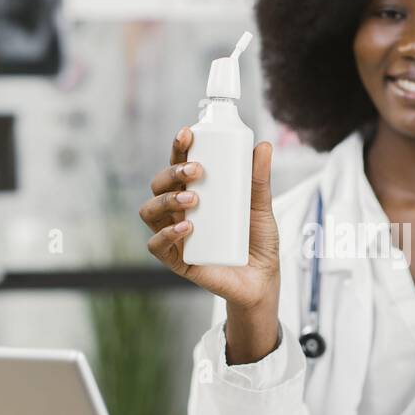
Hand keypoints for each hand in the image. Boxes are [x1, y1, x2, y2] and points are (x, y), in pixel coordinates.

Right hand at [140, 127, 280, 362]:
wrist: (263, 280)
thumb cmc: (258, 240)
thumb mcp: (261, 207)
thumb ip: (259, 179)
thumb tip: (264, 146)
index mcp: (195, 193)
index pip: (178, 165)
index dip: (178, 148)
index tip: (187, 134)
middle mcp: (179, 211)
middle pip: (159, 185)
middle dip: (172, 172)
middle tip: (198, 170)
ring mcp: (175, 235)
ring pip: (150, 211)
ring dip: (167, 200)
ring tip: (193, 200)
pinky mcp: (177, 260)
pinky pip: (156, 245)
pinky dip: (166, 234)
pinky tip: (186, 228)